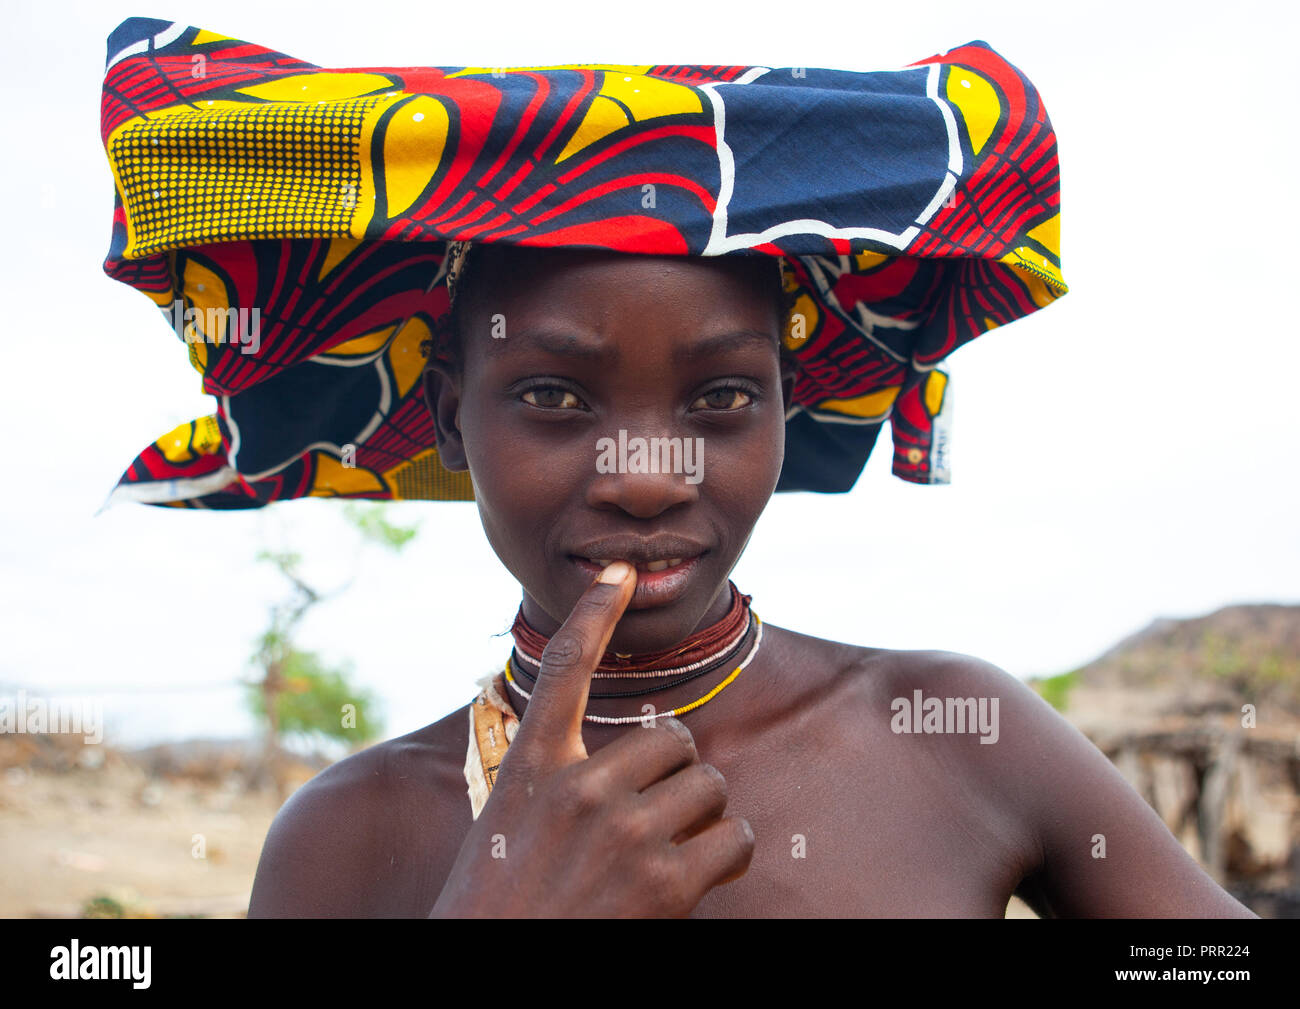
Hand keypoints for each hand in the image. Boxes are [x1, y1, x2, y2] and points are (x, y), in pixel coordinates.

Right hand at [430, 561, 753, 916]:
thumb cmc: (496, 904)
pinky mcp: (665, 884)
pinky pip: (735, 837)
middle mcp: (579, 787)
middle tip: (659, 808)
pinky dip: (730, 852)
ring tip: (673, 846)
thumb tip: (625, 762)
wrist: (486, 974)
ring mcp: (624, 832)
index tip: (619, 571)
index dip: (595, 612)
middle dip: (679, 770)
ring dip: (703, 812)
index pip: (564, 668)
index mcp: (531, 766)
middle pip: (674, 738)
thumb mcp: (508, 823)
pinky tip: (704, 872)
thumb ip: (554, 782)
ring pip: (709, 785)